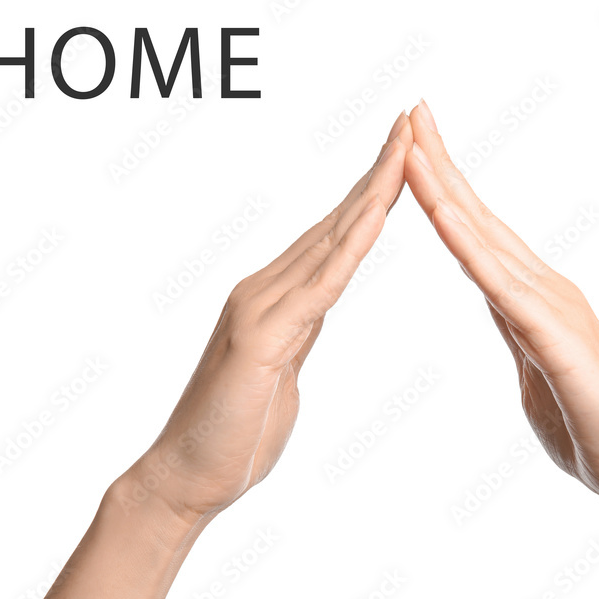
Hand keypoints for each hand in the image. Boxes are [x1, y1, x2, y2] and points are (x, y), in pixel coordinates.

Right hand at [125, 112, 413, 518]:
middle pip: (336, 220)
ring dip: (373, 191)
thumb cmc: (237, 432)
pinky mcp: (259, 339)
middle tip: (412, 119)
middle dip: (379, 170)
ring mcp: (261, 308)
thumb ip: (299, 329)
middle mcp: (267, 288)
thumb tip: (317, 307)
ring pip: (330, 240)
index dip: (373, 190)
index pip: (337, 232)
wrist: (187, 479)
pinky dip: (351, 248)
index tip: (406, 152)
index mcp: (280, 297)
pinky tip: (378, 216)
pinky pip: (319, 287)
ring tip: (405, 146)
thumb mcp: (283, 368)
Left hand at [403, 101, 598, 508]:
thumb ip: (518, 333)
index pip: (478, 232)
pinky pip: (501, 285)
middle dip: (441, 162)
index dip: (445, 187)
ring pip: (486, 239)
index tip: (414, 146)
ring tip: (413, 141)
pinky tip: (441, 213)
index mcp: (532, 298)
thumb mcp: (536, 370)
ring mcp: (552, 307)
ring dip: (446, 189)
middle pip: (480, 217)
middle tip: (412, 109)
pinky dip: (468, 246)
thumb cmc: (592, 428)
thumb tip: (501, 310)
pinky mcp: (556, 338)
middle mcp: (543, 288)